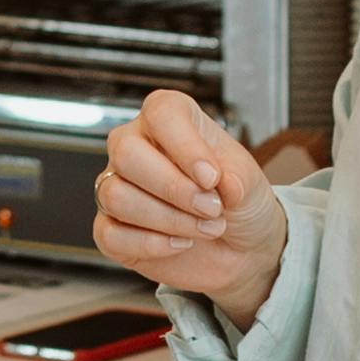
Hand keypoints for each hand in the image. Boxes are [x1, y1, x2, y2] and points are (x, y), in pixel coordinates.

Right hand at [92, 89, 289, 325]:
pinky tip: (181, 243)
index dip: (185, 146)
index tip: (212, 177)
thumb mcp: (249, 183)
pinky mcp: (111, 228)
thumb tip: (223, 185)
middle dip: (173, 188)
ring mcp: (118, 186)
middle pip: (126, 153)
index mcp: (169, 120)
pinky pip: (111, 235)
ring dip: (169, 220)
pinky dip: (152, 245)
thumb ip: (238, 178)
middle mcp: (136, 146)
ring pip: (116, 196)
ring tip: (206, 228)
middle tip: (211, 208)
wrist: (239, 247)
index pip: (161, 113)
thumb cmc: (236, 200)